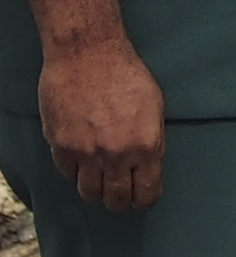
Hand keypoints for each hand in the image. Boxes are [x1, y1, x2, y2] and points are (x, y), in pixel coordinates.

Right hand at [41, 33, 163, 210]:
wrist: (88, 55)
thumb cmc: (126, 75)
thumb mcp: (155, 108)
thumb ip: (152, 141)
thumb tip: (148, 165)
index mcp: (145, 146)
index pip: (146, 193)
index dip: (144, 201)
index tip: (142, 201)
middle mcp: (115, 155)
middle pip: (115, 199)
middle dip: (119, 201)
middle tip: (119, 196)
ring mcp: (85, 152)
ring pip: (88, 192)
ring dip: (95, 189)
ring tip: (99, 181)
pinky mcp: (60, 144)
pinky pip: (67, 172)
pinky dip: (74, 170)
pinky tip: (81, 160)